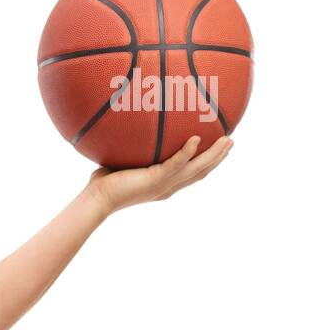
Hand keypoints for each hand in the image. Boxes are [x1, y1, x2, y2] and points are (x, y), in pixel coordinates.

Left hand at [85, 134, 234, 215]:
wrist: (98, 199)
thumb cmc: (105, 183)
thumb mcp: (125, 164)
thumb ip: (134, 151)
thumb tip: (133, 131)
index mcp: (164, 185)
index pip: (192, 174)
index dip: (208, 162)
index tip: (219, 150)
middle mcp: (168, 186)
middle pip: (201, 171)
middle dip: (218, 157)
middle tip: (231, 142)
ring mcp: (164, 184)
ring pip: (196, 168)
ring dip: (213, 154)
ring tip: (226, 140)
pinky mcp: (155, 179)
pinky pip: (176, 164)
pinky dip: (187, 152)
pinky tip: (196, 139)